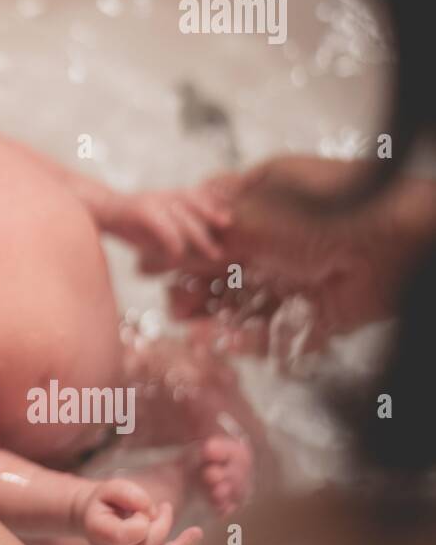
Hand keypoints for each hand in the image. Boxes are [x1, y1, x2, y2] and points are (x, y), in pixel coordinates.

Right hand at [74, 479, 202, 544]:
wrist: (98, 516)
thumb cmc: (106, 500)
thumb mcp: (112, 486)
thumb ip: (127, 493)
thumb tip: (148, 509)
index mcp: (98, 531)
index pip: (125, 536)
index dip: (143, 521)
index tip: (145, 509)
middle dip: (163, 525)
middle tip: (165, 507)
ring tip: (192, 531)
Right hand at [103, 187, 231, 271]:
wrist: (94, 210)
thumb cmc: (125, 222)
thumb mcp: (151, 222)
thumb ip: (170, 230)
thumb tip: (188, 251)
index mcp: (166, 196)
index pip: (196, 196)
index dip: (213, 206)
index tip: (227, 220)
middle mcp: (162, 195)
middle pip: (194, 207)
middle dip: (212, 225)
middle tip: (224, 244)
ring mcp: (152, 201)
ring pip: (184, 218)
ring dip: (200, 238)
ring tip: (211, 254)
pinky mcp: (141, 210)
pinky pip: (165, 227)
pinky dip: (174, 243)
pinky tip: (177, 257)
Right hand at [166, 156, 435, 341]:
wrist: (395, 244)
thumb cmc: (322, 211)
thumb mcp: (251, 216)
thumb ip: (203, 240)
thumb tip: (154, 253)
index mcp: (263, 202)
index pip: (210, 228)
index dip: (179, 248)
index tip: (149, 265)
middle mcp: (279, 240)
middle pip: (224, 270)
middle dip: (193, 288)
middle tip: (171, 304)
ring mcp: (298, 278)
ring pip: (243, 304)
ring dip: (214, 316)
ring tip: (190, 328)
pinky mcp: (315, 315)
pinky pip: (272, 331)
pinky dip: (245, 338)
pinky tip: (220, 342)